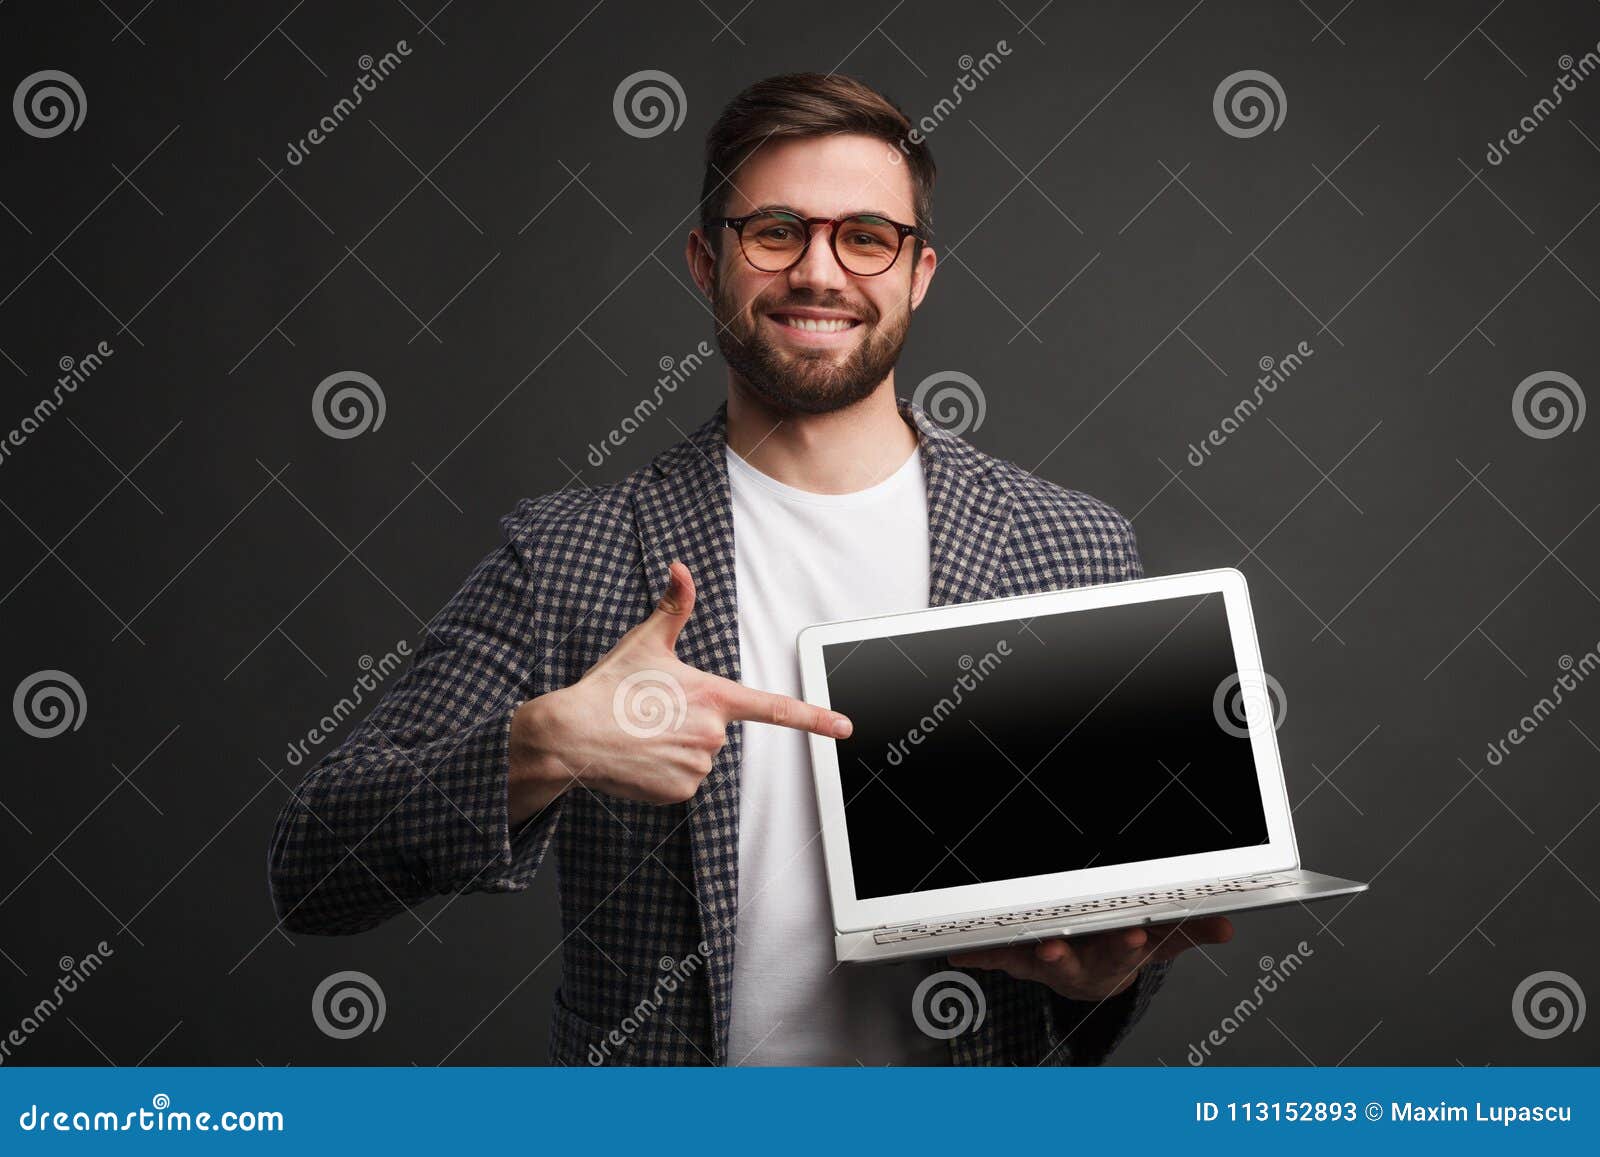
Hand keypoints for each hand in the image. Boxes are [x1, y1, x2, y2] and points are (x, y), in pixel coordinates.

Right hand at [507, 560, 851, 819]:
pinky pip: (682, 782)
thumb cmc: (610, 687)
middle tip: (651, 714)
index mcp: (714, 696)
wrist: (571, 736)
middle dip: (689, 723)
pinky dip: (663, 773)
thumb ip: (674, 605)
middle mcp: (714, 734)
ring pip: (699, 757)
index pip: (775, 708)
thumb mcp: (645, 641)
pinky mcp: (680, 792)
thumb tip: (681, 567)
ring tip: (641, 735)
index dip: (815, 717)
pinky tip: (639, 759)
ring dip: (675, 748)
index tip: (846, 727)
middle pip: (715, 730)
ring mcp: (698, 766)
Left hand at [947, 916, 1233, 1001]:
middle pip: (1074, 961)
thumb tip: (1226, 927)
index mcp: (1113, 958)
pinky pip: (997, 956)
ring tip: (1010, 947)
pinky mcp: (1019, 959)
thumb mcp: (1159, 943)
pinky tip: (957, 954)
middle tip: (1060, 947)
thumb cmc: (1121, 950)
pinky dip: (977, 956)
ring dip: (1023, 955)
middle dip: (1069, 955)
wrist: (1093, 976)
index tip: (1132, 934)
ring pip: (1034, 959)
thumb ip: (1190, 932)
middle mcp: (1077, 964)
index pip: (1125, 952)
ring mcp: (1046, 963)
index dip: (1127, 945)